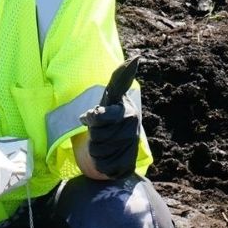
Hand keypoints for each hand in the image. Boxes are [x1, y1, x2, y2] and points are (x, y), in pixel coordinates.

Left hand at [79, 56, 141, 178]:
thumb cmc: (111, 116)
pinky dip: (100, 164)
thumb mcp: (111, 97)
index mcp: (126, 113)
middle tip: (99, 133)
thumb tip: (134, 59)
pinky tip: (106, 157)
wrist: (122, 143)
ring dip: (94, 150)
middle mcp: (131, 131)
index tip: (94, 116)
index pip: (98, 117)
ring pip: (97, 153)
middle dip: (92, 136)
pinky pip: (103, 167)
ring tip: (102, 145)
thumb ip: (119, 79)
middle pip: (96, 137)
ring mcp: (130, 149)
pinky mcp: (128, 165)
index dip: (92, 118)